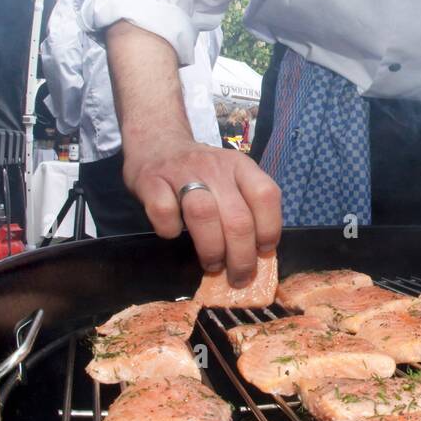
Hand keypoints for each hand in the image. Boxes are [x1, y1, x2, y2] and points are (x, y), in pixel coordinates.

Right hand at [122, 133, 281, 286]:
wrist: (158, 143)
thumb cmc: (201, 172)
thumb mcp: (230, 178)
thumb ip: (245, 204)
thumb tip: (258, 253)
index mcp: (240, 166)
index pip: (266, 195)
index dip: (269, 229)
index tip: (263, 252)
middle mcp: (215, 167)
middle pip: (237, 216)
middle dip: (241, 255)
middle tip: (239, 276)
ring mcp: (182, 172)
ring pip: (203, 213)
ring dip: (211, 248)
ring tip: (212, 266)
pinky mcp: (151, 180)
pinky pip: (163, 210)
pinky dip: (169, 229)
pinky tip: (172, 235)